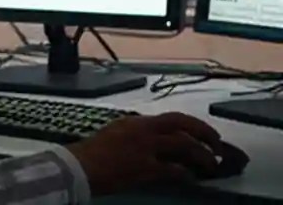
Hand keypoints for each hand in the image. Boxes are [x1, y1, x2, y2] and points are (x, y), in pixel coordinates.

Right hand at [66, 112, 246, 195]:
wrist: (78, 167)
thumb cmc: (92, 153)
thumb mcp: (115, 134)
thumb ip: (136, 134)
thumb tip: (156, 142)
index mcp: (135, 122)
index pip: (172, 118)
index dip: (193, 125)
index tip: (205, 134)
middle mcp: (143, 130)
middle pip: (182, 125)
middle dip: (205, 134)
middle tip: (217, 145)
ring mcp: (145, 148)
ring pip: (184, 144)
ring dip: (202, 154)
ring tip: (212, 164)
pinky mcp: (145, 167)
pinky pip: (174, 169)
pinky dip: (186, 174)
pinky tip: (191, 178)